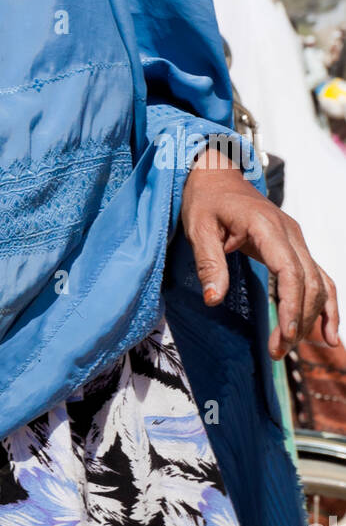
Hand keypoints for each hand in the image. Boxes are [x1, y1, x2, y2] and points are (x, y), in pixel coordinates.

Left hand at [181, 152, 339, 360]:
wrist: (217, 175)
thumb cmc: (206, 200)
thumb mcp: (198, 228)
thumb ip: (209, 263)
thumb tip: (213, 300)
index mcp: (266, 226)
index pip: (290, 270)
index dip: (292, 305)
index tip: (285, 334)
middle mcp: (289, 232)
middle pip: (308, 282)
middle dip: (298, 320)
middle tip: (277, 350)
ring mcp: (296, 238)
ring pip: (318, 282)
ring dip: (310, 317)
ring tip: (289, 347)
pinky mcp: (295, 245)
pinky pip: (319, 276)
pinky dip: (327, 304)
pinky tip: (327, 334)